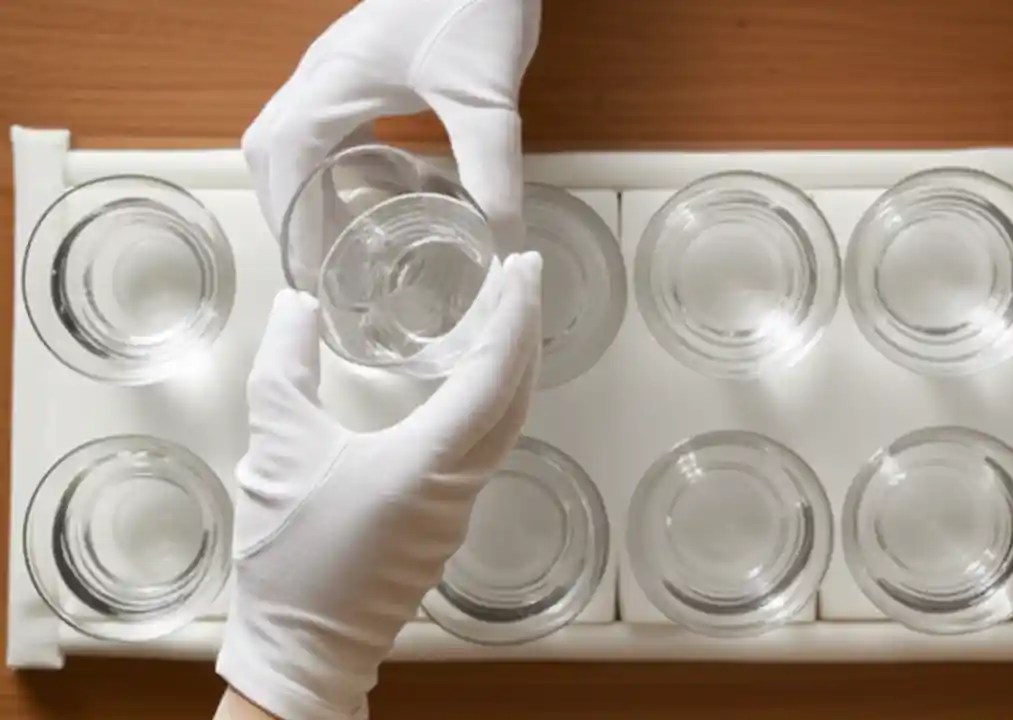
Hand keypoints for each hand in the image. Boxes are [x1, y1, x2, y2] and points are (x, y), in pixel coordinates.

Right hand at [217, 253, 542, 719]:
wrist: (301, 648)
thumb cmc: (293, 553)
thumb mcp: (276, 444)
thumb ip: (286, 363)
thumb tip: (297, 304)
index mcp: (433, 461)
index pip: (496, 372)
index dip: (515, 314)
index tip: (524, 269)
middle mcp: (463, 485)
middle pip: (514, 396)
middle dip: (522, 333)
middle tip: (518, 281)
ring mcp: (459, 511)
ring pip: (503, 425)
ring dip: (507, 369)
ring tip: (497, 322)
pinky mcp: (444, 527)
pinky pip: (482, 451)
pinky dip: (486, 405)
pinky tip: (464, 389)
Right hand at [243, 0, 541, 260]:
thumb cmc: (473, 4)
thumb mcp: (487, 98)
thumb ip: (492, 171)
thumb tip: (499, 245)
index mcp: (332, 81)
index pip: (287, 160)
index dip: (294, 221)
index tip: (313, 272)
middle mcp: (319, 73)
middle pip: (270, 151)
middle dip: (287, 211)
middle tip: (321, 266)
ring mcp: (333, 66)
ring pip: (288, 134)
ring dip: (302, 187)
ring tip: (338, 238)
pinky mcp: (359, 65)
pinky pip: (322, 121)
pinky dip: (330, 162)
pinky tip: (369, 185)